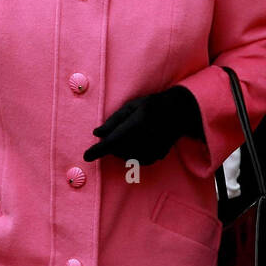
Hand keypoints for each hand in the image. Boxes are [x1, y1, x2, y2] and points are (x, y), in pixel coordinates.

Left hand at [83, 85, 203, 164]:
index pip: (113, 141)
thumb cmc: (151, 105)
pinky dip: (131, 153)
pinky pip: (136, 160)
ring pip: (125, 157)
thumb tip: (96, 134)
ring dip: (120, 149)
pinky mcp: (157, 157)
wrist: (179, 112)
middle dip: (111, 143)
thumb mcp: (131, 106)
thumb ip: (113, 121)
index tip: (86, 156)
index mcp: (137, 123)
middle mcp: (146, 139)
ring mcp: (153, 149)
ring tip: (132, 133)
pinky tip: (139, 142)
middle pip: (117, 150)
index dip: (98, 150)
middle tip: (121, 129)